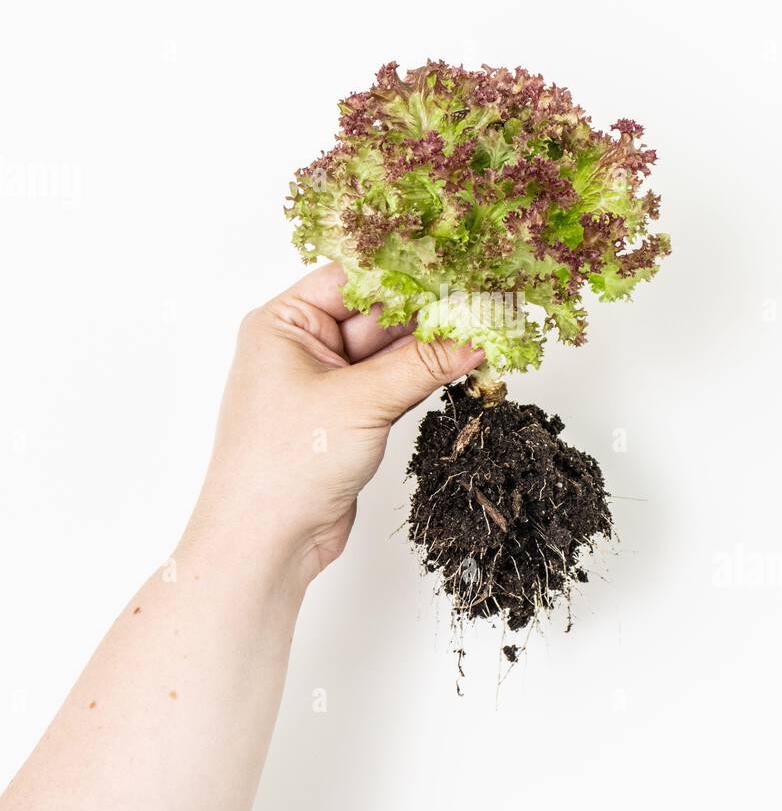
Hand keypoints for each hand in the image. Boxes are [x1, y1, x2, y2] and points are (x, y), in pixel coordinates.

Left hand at [181, 263, 483, 584]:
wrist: (265, 543)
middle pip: (378, 313)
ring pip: (391, 351)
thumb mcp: (361, 403)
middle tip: (486, 301)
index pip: (354, 278)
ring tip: (486, 330)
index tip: (460, 266)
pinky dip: (426, 377)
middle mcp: (302, 346)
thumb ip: (423, 364)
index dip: (408, 272)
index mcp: (283, 323)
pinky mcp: (348, 418)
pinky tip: (465, 365)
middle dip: (430, 311)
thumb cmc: (284, 466)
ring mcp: (326, 384)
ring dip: (434, 347)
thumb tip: (475, 333)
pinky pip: (394, 384)